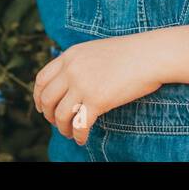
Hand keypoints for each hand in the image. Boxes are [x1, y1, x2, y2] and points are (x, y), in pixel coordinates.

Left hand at [33, 35, 163, 145]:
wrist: (150, 55)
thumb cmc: (129, 53)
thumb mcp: (95, 50)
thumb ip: (78, 64)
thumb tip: (69, 84)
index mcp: (70, 56)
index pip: (41, 78)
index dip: (38, 96)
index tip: (42, 107)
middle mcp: (72, 70)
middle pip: (47, 99)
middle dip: (49, 115)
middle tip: (57, 122)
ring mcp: (83, 85)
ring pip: (60, 115)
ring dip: (63, 128)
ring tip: (70, 133)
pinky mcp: (97, 100)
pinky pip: (79, 125)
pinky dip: (78, 135)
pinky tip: (82, 139)